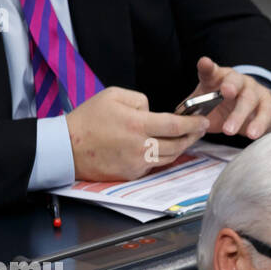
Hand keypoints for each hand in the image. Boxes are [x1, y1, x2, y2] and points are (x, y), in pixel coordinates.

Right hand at [65, 86, 207, 181]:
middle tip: (200, 129)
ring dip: (182, 147)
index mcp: (137, 124)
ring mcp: (138, 163)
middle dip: (192, 136)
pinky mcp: (133, 174)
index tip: (203, 121)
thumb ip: (139, 100)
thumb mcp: (113, 95)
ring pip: (169, 157)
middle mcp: (141, 146)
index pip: (174, 125)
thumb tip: (153, 111)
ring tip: (187, 138)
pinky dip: (164, 156)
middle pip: (177, 144)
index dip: (192, 124)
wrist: (68, 147)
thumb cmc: (88, 119)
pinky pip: (155, 165)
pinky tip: (168, 148)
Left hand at [189, 56, 270, 138]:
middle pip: (235, 81)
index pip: (211, 71)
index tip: (204, 64)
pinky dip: (259, 125)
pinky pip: (265, 114)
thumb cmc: (223, 109)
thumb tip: (176, 121)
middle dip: (231, 85)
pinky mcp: (268, 106)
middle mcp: (238, 81)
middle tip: (226, 93)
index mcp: (219, 79)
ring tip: (230, 131)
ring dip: (239, 115)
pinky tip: (252, 134)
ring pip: (249, 100)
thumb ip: (192, 111)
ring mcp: (255, 92)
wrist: (252, 115)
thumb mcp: (206, 107)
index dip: (207, 67)